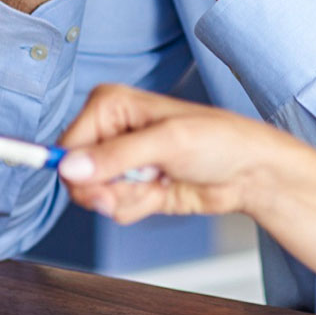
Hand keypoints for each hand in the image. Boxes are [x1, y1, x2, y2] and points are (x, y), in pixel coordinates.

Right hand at [56, 84, 313, 220]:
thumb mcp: (167, 142)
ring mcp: (121, 162)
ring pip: (94, 197)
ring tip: (160, 180)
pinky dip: (139, 206)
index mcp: (110, 105)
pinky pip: (115, 209)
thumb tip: (71, 167)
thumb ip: (116, 156)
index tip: (101, 184)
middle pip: (75, 175)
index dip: (78, 170)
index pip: (68, 144)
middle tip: (143, 181)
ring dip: (129, 197)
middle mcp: (109, 131)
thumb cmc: (218, 141)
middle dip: (108, 188)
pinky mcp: (133, 187)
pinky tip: (163, 190)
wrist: (248, 173)